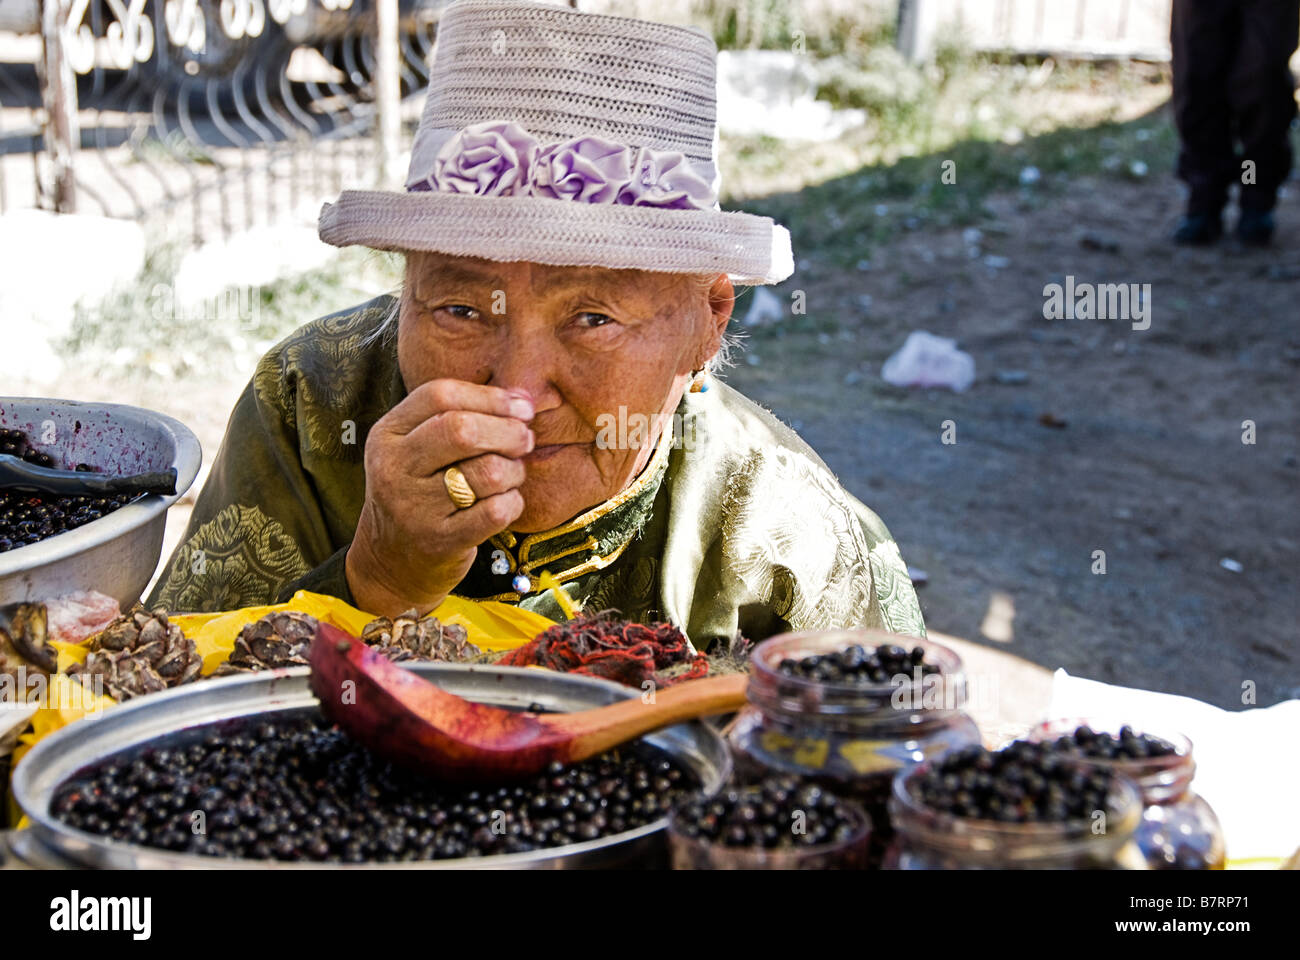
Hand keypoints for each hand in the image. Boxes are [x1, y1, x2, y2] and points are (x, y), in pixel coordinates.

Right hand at [346, 380, 534, 615]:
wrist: (391, 562)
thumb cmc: (419, 493)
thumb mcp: (417, 449)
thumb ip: (460, 417)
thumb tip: (521, 399)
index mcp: (387, 435)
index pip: (439, 395)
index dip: (489, 396)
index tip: (520, 406)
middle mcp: (394, 468)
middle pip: (463, 430)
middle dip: (507, 431)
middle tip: (524, 439)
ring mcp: (414, 507)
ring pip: (488, 472)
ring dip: (514, 470)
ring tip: (512, 474)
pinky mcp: (440, 541)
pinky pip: (496, 511)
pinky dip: (513, 502)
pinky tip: (507, 502)